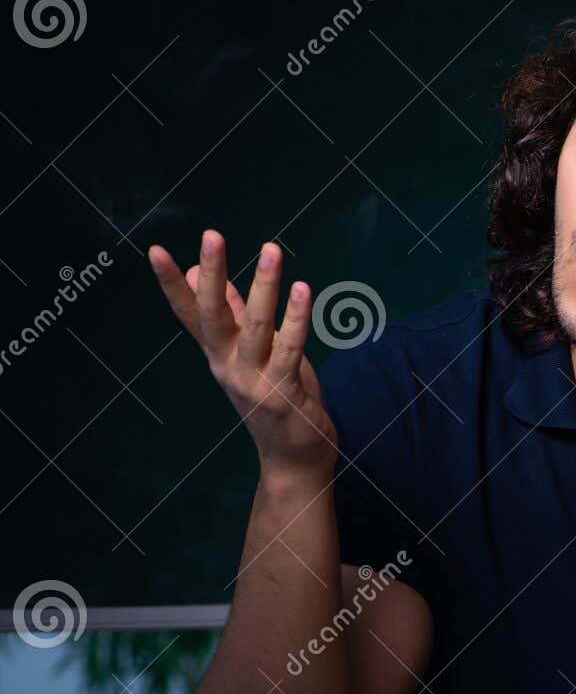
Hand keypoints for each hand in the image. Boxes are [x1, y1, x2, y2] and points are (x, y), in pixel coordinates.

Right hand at [148, 230, 336, 480]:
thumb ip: (234, 316)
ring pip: (258, 327)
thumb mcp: (251, 353)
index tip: (154, 250)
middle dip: (214, 274)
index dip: (173, 283)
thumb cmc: (276, 399)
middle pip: (214, 315)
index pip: (189, 314)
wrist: (294, 459)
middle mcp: (228, 367)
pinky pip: (290, 350)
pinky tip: (303, 290)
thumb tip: (202, 274)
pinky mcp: (282, 394)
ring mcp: (253, 382)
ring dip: (265, 287)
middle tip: (211, 234)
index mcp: (219, 355)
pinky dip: (297, 319)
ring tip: (272, 249)